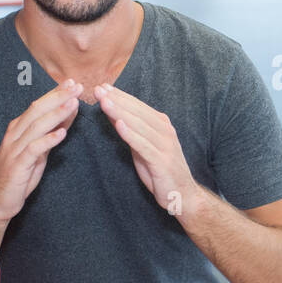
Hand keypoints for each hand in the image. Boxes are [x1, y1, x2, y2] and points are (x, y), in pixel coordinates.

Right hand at [0, 80, 81, 220]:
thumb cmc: (19, 176)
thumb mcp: (38, 152)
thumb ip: (50, 133)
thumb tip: (67, 115)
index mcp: (18, 129)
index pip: (38, 106)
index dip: (55, 94)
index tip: (72, 83)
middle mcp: (14, 135)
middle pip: (37, 110)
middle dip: (57, 97)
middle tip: (75, 86)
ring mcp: (15, 149)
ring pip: (36, 126)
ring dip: (56, 114)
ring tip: (73, 104)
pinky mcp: (18, 165)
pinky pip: (34, 149)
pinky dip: (48, 140)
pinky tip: (62, 133)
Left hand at [95, 83, 198, 212]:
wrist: (183, 195)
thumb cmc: (160, 171)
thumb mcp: (142, 148)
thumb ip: (131, 132)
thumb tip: (114, 115)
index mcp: (162, 125)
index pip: (138, 107)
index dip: (120, 96)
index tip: (103, 87)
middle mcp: (165, 131)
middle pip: (138, 112)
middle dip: (117, 100)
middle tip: (99, 90)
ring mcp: (165, 145)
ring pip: (139, 125)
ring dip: (120, 112)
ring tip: (104, 102)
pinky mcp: (162, 161)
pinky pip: (144, 145)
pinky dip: (130, 134)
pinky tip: (118, 125)